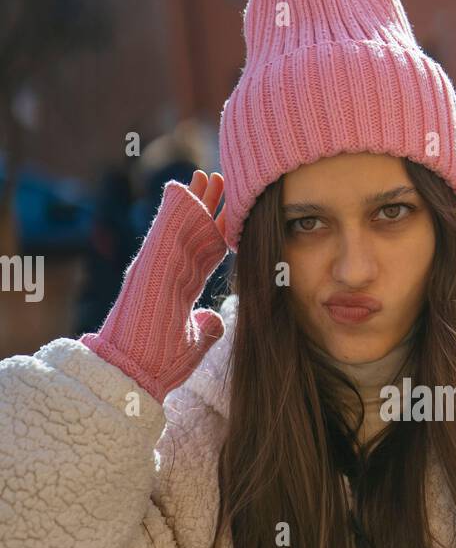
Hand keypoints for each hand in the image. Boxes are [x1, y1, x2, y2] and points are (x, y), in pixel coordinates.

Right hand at [80, 170, 228, 402]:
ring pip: (179, 225)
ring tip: (209, 175)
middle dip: (208, 208)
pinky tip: (183, 186)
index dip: (216, 234)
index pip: (202, 254)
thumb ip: (205, 327)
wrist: (133, 372)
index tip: (230, 217)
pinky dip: (174, 208)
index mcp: (177, 289)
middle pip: (192, 232)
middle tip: (222, 181)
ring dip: (194, 199)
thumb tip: (217, 319)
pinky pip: (162, 229)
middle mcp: (166, 273)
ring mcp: (155, 267)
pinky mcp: (148, 264)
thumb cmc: (157, 363)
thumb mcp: (192, 341)